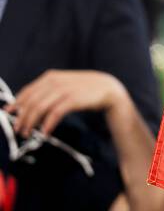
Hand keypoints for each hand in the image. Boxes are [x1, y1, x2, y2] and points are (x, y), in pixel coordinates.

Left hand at [5, 69, 126, 137]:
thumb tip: (29, 105)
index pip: (27, 91)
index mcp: (50, 77)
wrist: (106, 88)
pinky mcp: (72, 99)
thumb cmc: (82, 89)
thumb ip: (47, 91)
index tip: (8, 114)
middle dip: (22, 117)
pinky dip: (47, 124)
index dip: (16, 103)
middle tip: (18, 130)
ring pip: (40, 107)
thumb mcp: (63, 85)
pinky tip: (45, 132)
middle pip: (31, 101)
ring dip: (31, 123)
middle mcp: (55, 82)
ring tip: (28, 133)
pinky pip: (55, 113)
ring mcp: (64, 90)